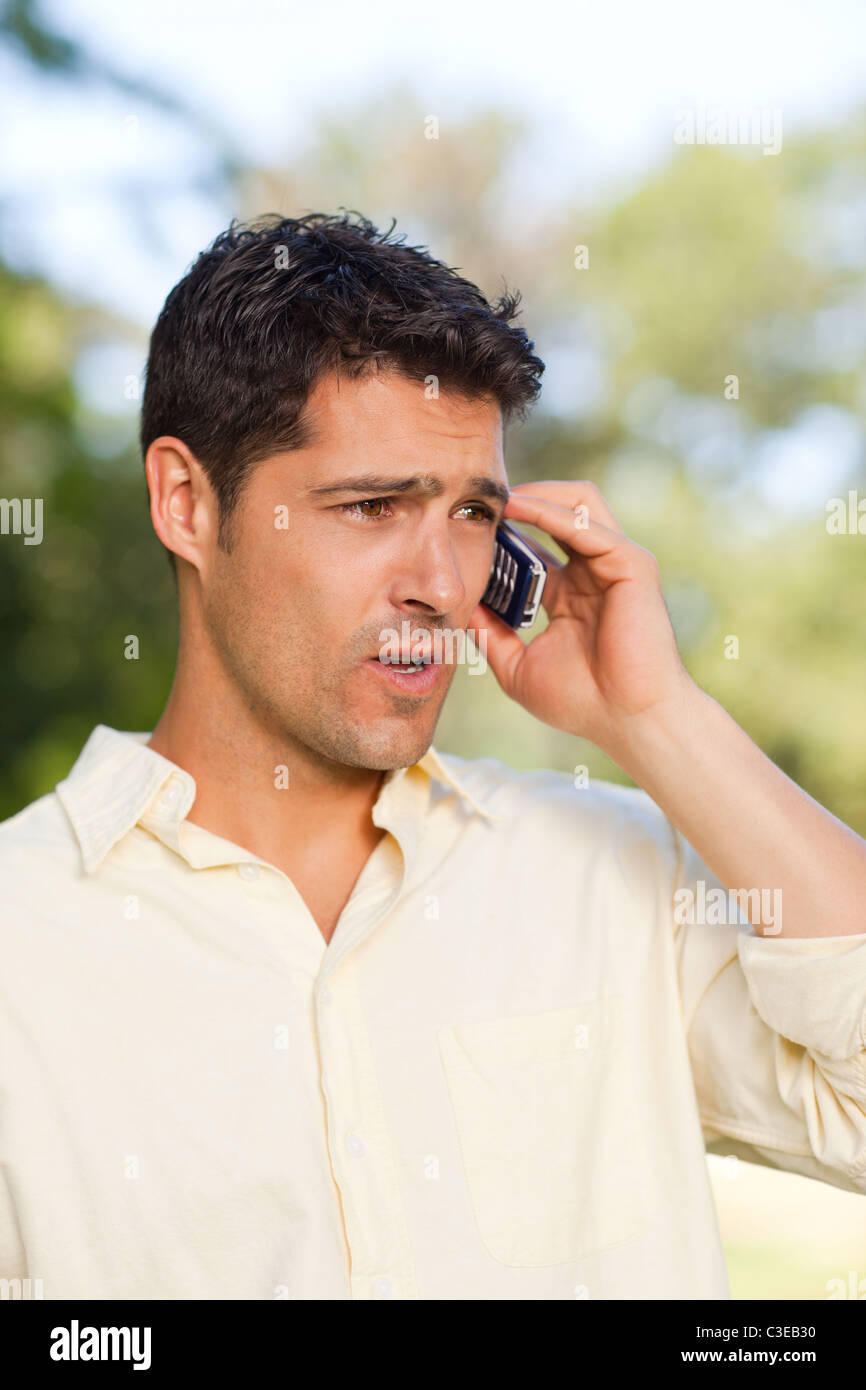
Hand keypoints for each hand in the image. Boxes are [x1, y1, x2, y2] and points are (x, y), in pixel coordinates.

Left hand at [468, 480, 693, 751]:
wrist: (628, 720)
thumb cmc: (582, 701)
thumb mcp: (517, 667)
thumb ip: (490, 635)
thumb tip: (458, 608)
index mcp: (570, 595)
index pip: (534, 548)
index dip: (501, 536)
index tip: (463, 530)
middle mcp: (593, 573)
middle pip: (559, 512)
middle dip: (520, 502)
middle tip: (478, 504)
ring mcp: (615, 564)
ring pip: (579, 502)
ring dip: (537, 493)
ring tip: (498, 498)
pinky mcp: (632, 563)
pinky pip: (587, 523)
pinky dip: (551, 512)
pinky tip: (520, 510)